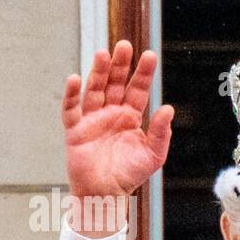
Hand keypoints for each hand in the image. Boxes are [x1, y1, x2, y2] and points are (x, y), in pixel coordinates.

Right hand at [62, 40, 173, 233]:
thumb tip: (168, 108)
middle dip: (120, 65)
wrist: (106, 194)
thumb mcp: (153, 155)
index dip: (143, 73)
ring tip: (103, 54)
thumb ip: (160, 133)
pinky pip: (71, 108)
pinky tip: (75, 79)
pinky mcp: (75, 129)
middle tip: (124, 45)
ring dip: (98, 72)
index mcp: (131, 117)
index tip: (149, 55)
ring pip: (94, 90)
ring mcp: (92, 119)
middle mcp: (111, 113)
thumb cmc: (130, 175)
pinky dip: (72, 94)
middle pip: (115, 83)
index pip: (138, 89)